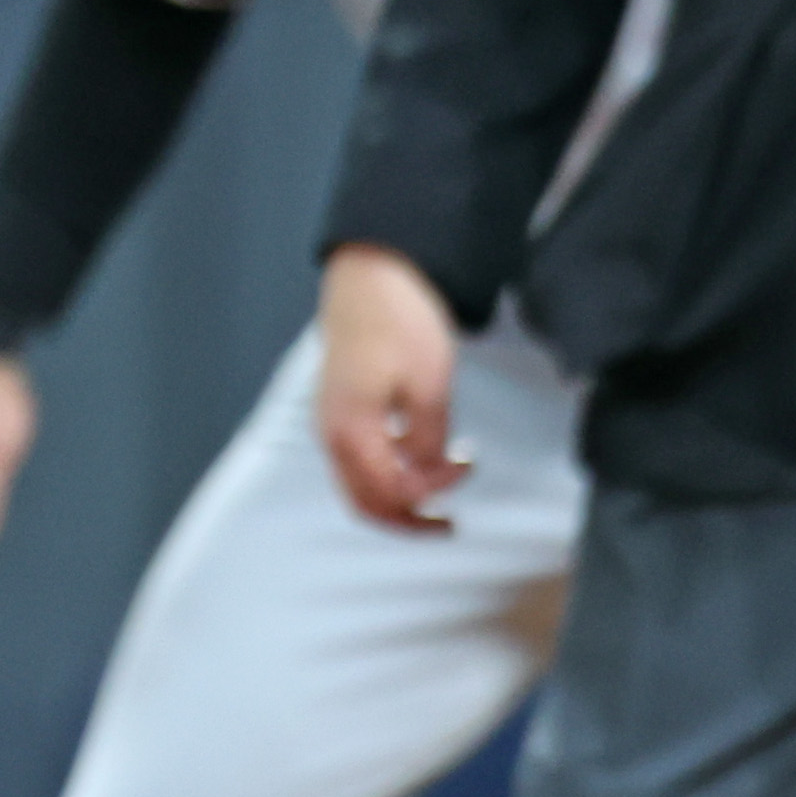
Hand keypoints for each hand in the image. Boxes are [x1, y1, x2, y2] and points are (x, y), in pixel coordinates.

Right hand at [316, 243, 469, 531]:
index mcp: (352, 429)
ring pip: (360, 486)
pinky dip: (389, 474)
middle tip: (448, 524)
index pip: (390, 493)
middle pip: (366, 503)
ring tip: (440, 489)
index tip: (463, 469)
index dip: (429, 496)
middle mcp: (332, 433)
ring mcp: (331, 423)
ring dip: (400, 497)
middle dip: (409, 520)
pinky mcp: (340, 411)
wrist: (373, 273)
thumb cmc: (398, 320)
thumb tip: (429, 478)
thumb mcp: (430, 386)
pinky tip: (419, 461)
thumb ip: (429, 442)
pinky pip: (358, 463)